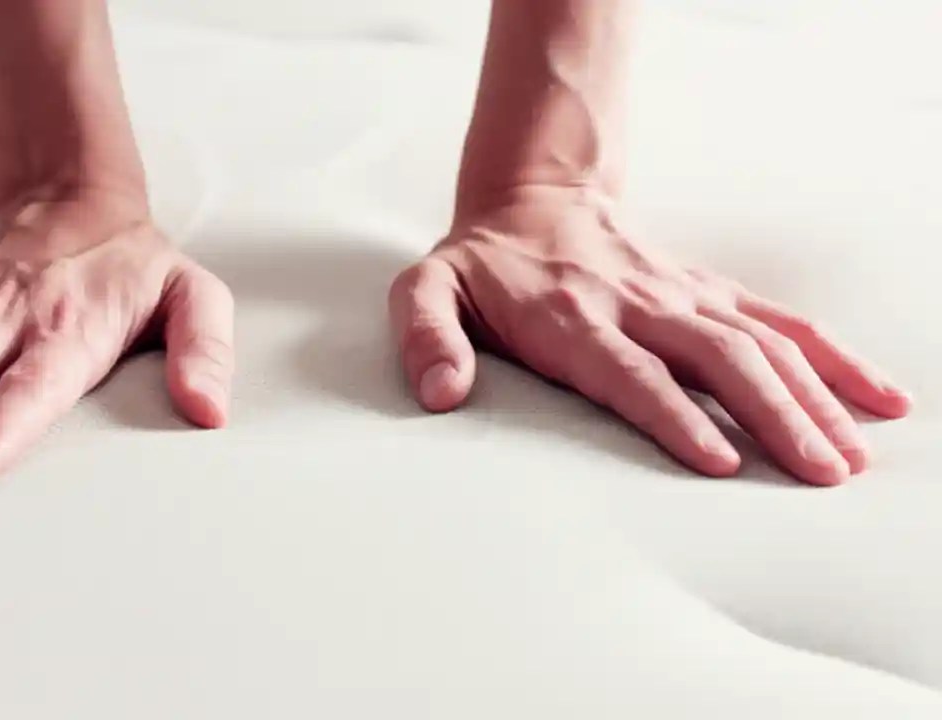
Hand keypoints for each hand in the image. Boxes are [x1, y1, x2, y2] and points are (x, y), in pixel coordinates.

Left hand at [389, 187, 910, 484]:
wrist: (530, 201)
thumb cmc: (480, 266)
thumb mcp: (426, 292)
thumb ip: (425, 337)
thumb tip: (440, 392)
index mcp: (571, 318)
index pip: (631, 373)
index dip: (674, 416)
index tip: (720, 460)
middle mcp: (638, 306)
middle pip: (715, 361)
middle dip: (771, 417)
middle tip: (816, 473)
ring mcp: (682, 296)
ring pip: (760, 344)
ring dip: (811, 398)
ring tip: (849, 455)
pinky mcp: (709, 292)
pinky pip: (781, 323)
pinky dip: (833, 359)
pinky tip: (877, 398)